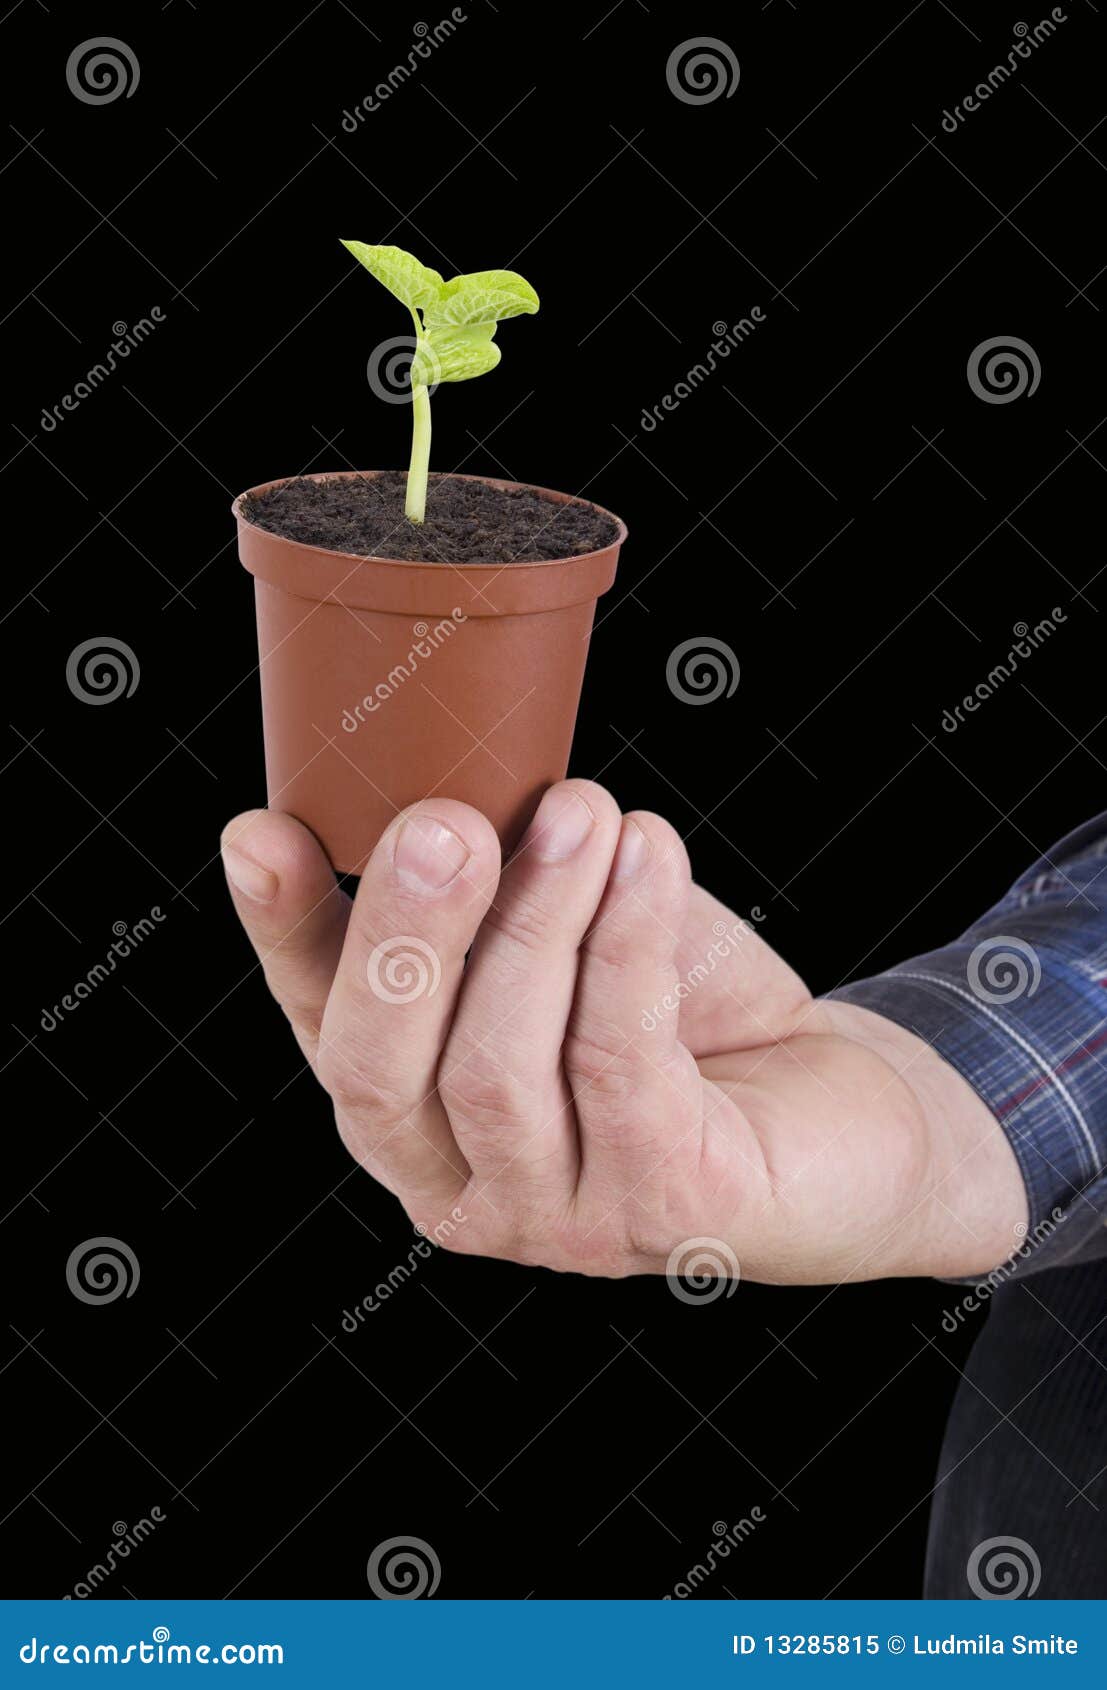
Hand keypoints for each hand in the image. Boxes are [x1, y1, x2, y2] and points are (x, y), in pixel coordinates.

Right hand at [221, 781, 1026, 1284]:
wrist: (842, 1107)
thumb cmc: (683, 1009)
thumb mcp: (567, 933)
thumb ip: (493, 886)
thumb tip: (439, 770)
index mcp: (413, 1112)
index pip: (322, 1025)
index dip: (283, 932)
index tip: (262, 831)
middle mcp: (462, 1184)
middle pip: (379, 1076)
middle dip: (405, 935)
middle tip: (443, 821)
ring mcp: (561, 1219)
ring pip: (496, 1072)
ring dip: (536, 922)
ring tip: (581, 811)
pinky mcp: (671, 1211)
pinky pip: (623, 1065)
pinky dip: (629, 943)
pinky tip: (649, 854)